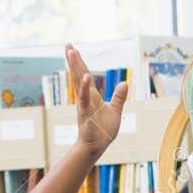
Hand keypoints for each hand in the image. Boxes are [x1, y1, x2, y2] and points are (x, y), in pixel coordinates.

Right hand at [69, 44, 129, 158]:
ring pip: (79, 83)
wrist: (96, 147)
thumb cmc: (103, 131)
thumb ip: (119, 97)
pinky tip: (85, 77)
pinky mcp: (85, 114)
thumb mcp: (115, 111)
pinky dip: (84, 89)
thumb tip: (124, 83)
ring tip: (71, 53)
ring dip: (75, 68)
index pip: (85, 75)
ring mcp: (84, 105)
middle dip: (74, 60)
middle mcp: (85, 98)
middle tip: (68, 45)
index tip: (73, 49)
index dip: (80, 63)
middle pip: (79, 75)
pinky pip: (84, 99)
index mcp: (92, 96)